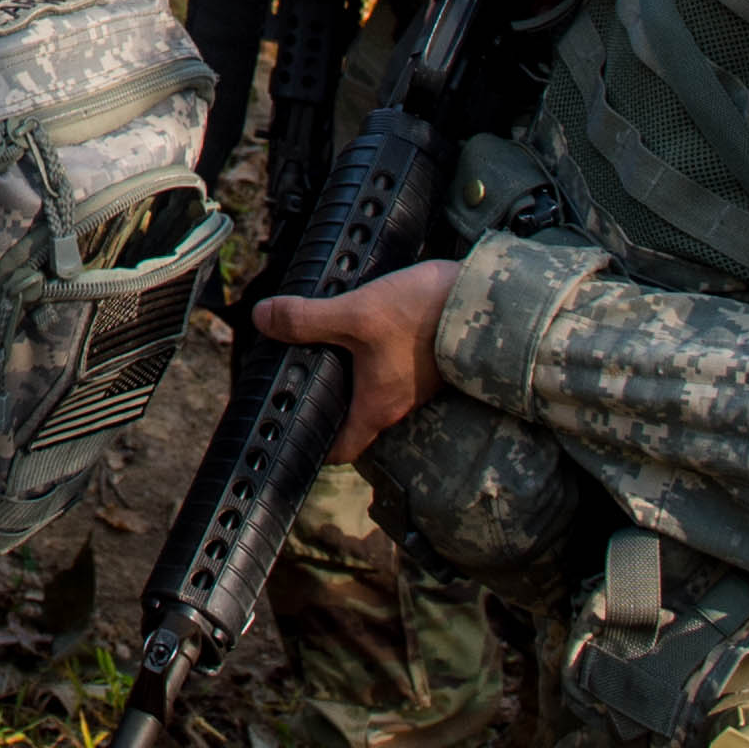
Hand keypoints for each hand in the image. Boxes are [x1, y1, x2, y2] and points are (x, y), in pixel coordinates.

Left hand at [255, 258, 460, 460]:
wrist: (486, 297)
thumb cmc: (424, 315)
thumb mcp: (355, 314)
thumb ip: (306, 319)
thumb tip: (262, 319)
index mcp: (377, 407)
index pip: (340, 449)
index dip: (311, 448)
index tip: (286, 434)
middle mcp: (397, 403)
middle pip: (351, 416)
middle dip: (322, 402)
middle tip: (288, 379)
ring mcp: (413, 382)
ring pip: (368, 387)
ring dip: (343, 372)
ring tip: (312, 346)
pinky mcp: (424, 358)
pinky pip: (386, 364)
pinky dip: (364, 352)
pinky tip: (351, 326)